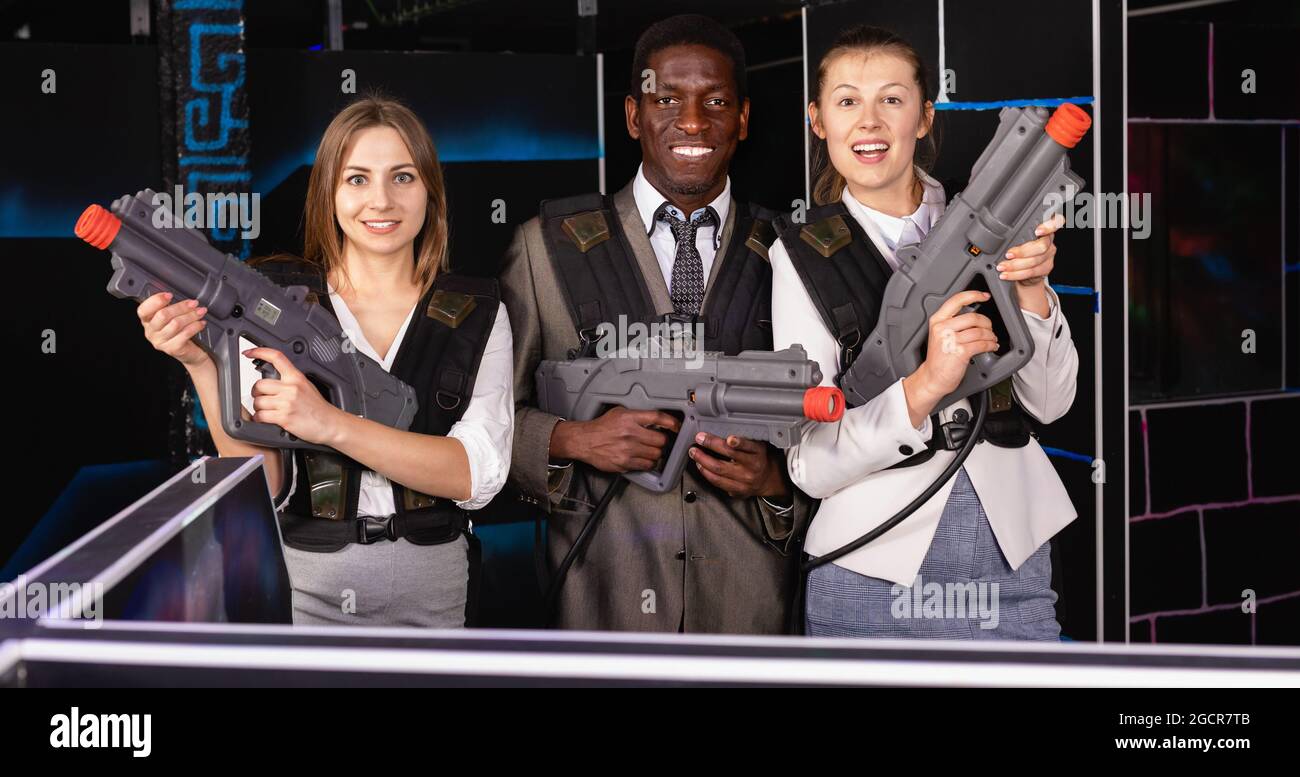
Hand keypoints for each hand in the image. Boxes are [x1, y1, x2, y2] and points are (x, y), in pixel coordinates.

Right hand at [138, 292, 210, 369]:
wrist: (190, 353)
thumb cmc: (180, 331)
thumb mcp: (172, 317)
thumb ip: (169, 305)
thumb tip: (174, 293)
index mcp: (147, 321)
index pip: (143, 310)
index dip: (155, 301)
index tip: (169, 295)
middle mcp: (151, 332)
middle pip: (162, 315)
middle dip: (180, 307)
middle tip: (193, 303)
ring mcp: (160, 342)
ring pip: (176, 324)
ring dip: (191, 315)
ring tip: (201, 311)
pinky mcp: (172, 349)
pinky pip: (185, 334)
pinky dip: (195, 326)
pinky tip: (201, 323)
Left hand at [243, 346, 344, 445]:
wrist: (330, 423)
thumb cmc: (319, 408)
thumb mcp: (307, 386)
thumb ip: (290, 381)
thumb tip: (272, 380)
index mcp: (296, 378)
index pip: (276, 357)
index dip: (260, 352)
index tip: (249, 352)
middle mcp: (291, 388)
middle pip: (260, 384)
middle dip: (257, 393)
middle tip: (263, 398)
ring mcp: (287, 403)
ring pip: (258, 402)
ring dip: (259, 408)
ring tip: (268, 411)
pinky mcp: (284, 417)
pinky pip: (261, 415)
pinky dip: (260, 418)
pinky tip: (267, 419)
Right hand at [550, 406, 680, 472]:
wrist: (584, 441)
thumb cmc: (601, 427)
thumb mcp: (619, 412)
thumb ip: (638, 415)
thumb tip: (657, 420)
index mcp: (629, 418)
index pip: (658, 418)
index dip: (672, 422)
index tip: (676, 426)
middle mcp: (629, 433)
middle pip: (660, 439)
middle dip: (662, 441)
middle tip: (659, 440)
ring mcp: (627, 449)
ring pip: (656, 454)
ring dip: (656, 453)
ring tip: (650, 450)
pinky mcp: (624, 463)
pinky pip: (647, 465)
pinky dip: (649, 463)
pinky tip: (643, 458)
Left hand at [689, 433, 788, 498]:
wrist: (768, 479)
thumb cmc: (758, 457)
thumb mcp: (756, 444)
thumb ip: (742, 439)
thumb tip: (719, 429)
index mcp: (758, 453)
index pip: (748, 446)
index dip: (738, 443)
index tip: (729, 439)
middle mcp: (752, 467)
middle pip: (728, 456)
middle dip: (710, 446)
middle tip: (699, 439)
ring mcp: (745, 481)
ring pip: (719, 471)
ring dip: (703, 461)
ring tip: (695, 453)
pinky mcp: (738, 491)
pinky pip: (717, 482)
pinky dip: (706, 473)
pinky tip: (701, 466)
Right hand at [903, 289, 998, 420]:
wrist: (933, 378)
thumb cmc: (939, 358)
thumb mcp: (940, 334)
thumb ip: (953, 322)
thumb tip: (974, 313)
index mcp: (937, 321)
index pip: (956, 300)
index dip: (973, 295)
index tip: (984, 295)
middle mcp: (942, 329)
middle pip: (973, 317)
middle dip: (987, 323)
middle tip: (989, 329)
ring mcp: (950, 340)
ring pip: (980, 331)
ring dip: (991, 336)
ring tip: (991, 339)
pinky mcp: (959, 352)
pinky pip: (982, 344)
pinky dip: (990, 345)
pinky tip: (991, 346)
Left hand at [999, 214, 1061, 289]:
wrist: (1028, 272)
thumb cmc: (1021, 250)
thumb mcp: (1018, 239)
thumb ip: (1015, 235)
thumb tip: (995, 238)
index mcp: (1044, 229)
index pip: (1054, 223)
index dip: (1048, 226)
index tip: (1038, 231)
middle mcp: (1049, 241)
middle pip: (1041, 246)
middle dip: (1022, 252)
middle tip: (1008, 255)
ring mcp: (1049, 255)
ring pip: (1034, 261)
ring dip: (1015, 265)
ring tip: (1002, 266)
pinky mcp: (1046, 268)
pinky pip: (1031, 272)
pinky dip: (1016, 274)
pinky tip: (1007, 274)